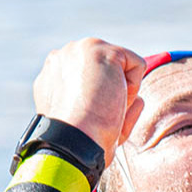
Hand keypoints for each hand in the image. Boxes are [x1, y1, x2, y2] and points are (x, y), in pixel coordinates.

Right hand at [33, 39, 146, 158]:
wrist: (73, 141)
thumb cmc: (82, 142)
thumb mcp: (89, 125)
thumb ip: (106, 107)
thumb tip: (138, 99)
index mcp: (53, 75)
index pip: (89, 79)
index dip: (100, 99)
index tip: (93, 118)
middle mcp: (63, 57)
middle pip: (107, 72)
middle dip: (112, 93)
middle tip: (99, 115)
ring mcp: (80, 49)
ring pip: (121, 68)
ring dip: (122, 92)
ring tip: (105, 109)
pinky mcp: (101, 49)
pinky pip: (137, 65)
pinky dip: (135, 86)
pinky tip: (115, 100)